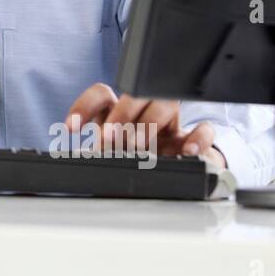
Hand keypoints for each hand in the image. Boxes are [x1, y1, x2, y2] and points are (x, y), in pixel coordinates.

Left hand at [64, 83, 226, 167]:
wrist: (170, 181)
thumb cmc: (133, 166)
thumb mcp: (110, 162)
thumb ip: (97, 159)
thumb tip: (80, 166)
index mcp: (118, 114)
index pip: (102, 95)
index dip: (84, 106)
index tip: (70, 128)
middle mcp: (144, 112)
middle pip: (134, 94)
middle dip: (119, 116)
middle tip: (109, 141)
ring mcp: (171, 125)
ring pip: (166, 103)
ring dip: (149, 125)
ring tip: (140, 149)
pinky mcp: (194, 142)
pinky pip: (204, 130)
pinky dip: (197, 138)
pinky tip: (186, 152)